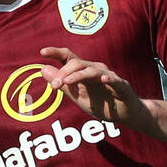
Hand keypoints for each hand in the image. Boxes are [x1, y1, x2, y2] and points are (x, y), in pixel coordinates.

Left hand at [38, 46, 152, 131]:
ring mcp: (109, 77)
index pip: (68, 57)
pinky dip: (109, 79)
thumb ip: (61, 84)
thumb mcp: (77, 96)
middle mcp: (95, 69)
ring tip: (67, 82)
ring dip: (78, 76)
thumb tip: (42, 69)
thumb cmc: (101, 102)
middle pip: (77, 64)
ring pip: (92, 71)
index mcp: (83, 71)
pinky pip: (115, 81)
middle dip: (64, 73)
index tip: (42, 52)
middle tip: (55, 86)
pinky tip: (103, 79)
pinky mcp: (122, 86)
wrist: (124, 114)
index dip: (56, 53)